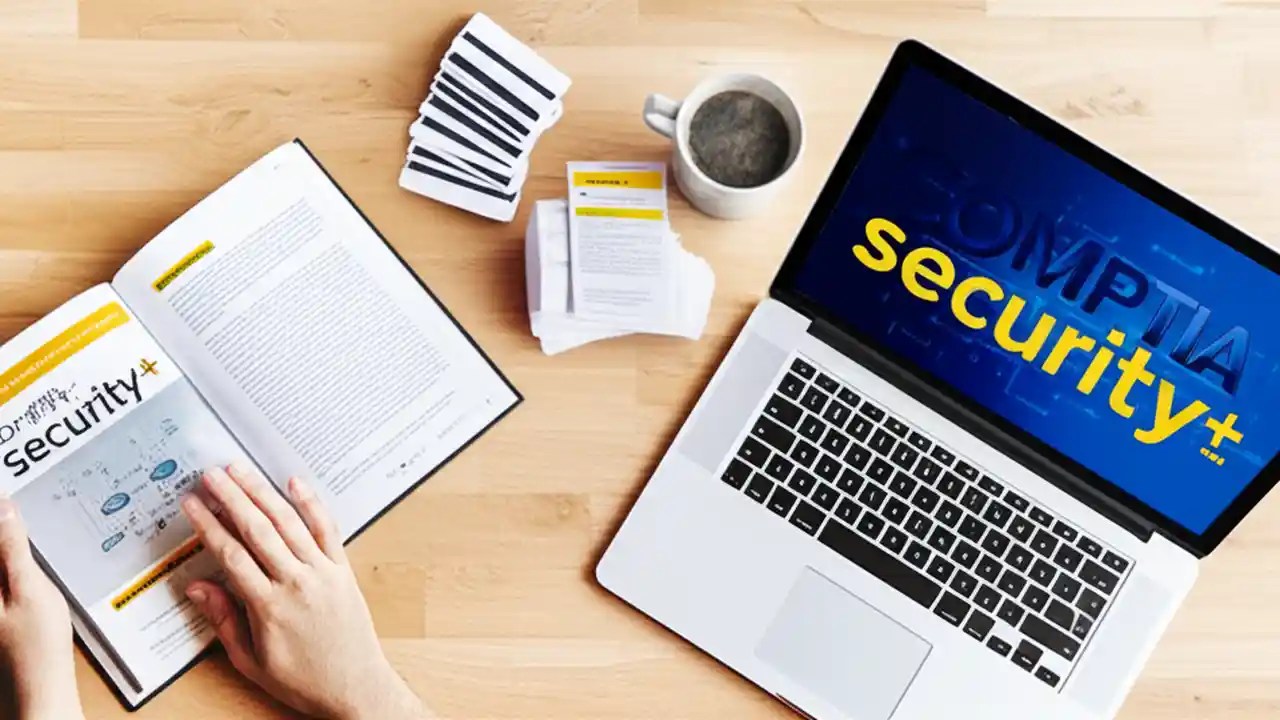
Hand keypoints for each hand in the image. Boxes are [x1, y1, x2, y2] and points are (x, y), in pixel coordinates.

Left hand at [0, 496, 85, 719]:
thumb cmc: (34, 644)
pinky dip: (12, 556)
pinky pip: (3, 570)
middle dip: (6, 523)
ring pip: (1, 559)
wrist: (37, 685)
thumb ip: (12, 547)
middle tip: (18, 502)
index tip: (9, 488)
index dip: (0, 510)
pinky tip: (24, 549)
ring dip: (9, 538)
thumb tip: (4, 507)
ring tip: (21, 517)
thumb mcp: (28, 587)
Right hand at [182, 467, 427, 719]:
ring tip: (242, 471)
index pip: (231, 554)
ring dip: (263, 493)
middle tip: (211, 475)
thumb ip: (224, 621)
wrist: (355, 686)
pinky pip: (327, 529)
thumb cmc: (304, 680)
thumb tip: (199, 588)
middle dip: (232, 497)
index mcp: (269, 607)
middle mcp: (297, 583)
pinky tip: (295, 483)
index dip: (209, 525)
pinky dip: (312, 504)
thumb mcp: (251, 660)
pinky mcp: (343, 570)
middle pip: (257, 530)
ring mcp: (323, 572)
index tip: (194, 504)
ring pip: (289, 523)